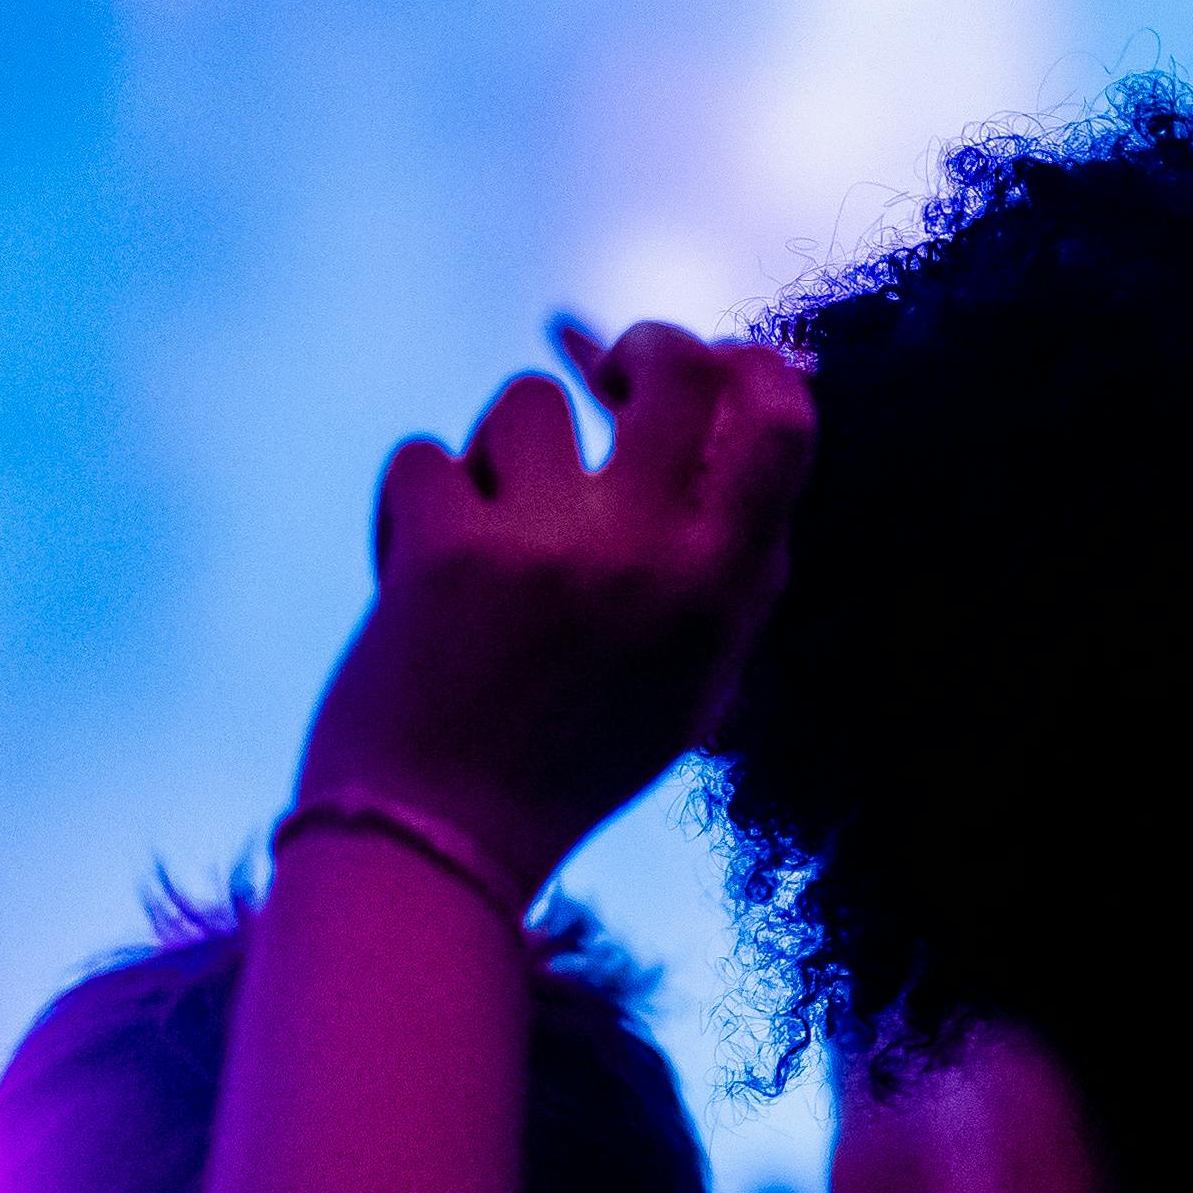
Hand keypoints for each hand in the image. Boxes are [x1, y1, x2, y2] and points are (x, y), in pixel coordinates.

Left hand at [301, 317, 814, 892]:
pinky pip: (423, 458)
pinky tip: (413, 571)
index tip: (711, 369)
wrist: (433, 842)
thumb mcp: (697, 674)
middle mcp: (651, 555)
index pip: (782, 421)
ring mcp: (548, 546)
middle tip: (606, 373)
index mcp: (724, 588)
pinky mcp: (443, 551)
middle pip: (675, 367)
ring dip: (495, 452)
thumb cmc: (568, 758)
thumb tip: (772, 416)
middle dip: (638, 349)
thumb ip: (738, 563)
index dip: (752, 366)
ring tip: (484, 531)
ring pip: (525, 401)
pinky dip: (411, 506)